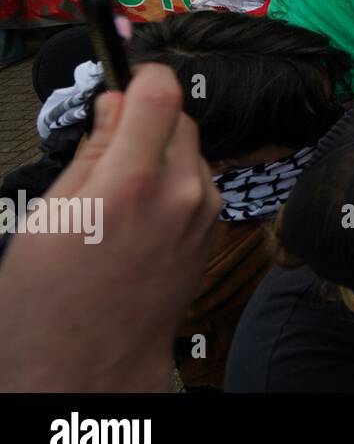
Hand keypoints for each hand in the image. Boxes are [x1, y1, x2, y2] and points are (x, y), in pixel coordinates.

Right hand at [0, 64, 221, 391]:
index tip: (125, 75)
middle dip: (147, 120)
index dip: (141, 75)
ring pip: (191, 150)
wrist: (87, 368)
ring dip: (161, 153)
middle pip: (179, 117)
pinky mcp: (214, 232)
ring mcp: (205, 214)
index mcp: (134, 182)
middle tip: (106, 147)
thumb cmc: (51, 302)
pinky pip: (198, 182)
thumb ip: (95, 148)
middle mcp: (182, 193)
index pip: (161, 91)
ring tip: (116, 195)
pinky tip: (138, 216)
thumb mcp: (51, 212)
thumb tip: (118, 103)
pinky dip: (174, 182)